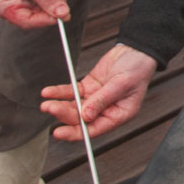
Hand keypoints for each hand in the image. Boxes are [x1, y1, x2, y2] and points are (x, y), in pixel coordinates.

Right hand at [0, 0, 68, 28]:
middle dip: (53, 2)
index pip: (28, 22)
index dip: (48, 18)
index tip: (64, 12)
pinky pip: (47, 3)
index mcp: (3, 7)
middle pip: (39, 16)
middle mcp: (9, 10)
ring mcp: (20, 6)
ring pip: (46, 9)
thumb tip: (63, 15)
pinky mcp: (29, 1)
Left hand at [41, 43, 157, 140]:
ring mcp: (95, 99)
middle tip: (51, 108)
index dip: (76, 132)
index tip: (59, 132)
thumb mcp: (121, 84)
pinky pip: (72, 92)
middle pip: (80, 118)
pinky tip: (49, 92)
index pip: (94, 129)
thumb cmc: (138, 68)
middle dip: (64, 114)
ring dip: (59, 105)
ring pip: (73, 106)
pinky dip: (60, 92)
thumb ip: (102, 100)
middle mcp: (105, 110)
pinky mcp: (88, 87)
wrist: (137, 50)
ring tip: (46, 103)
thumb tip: (85, 116)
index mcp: (118, 115)